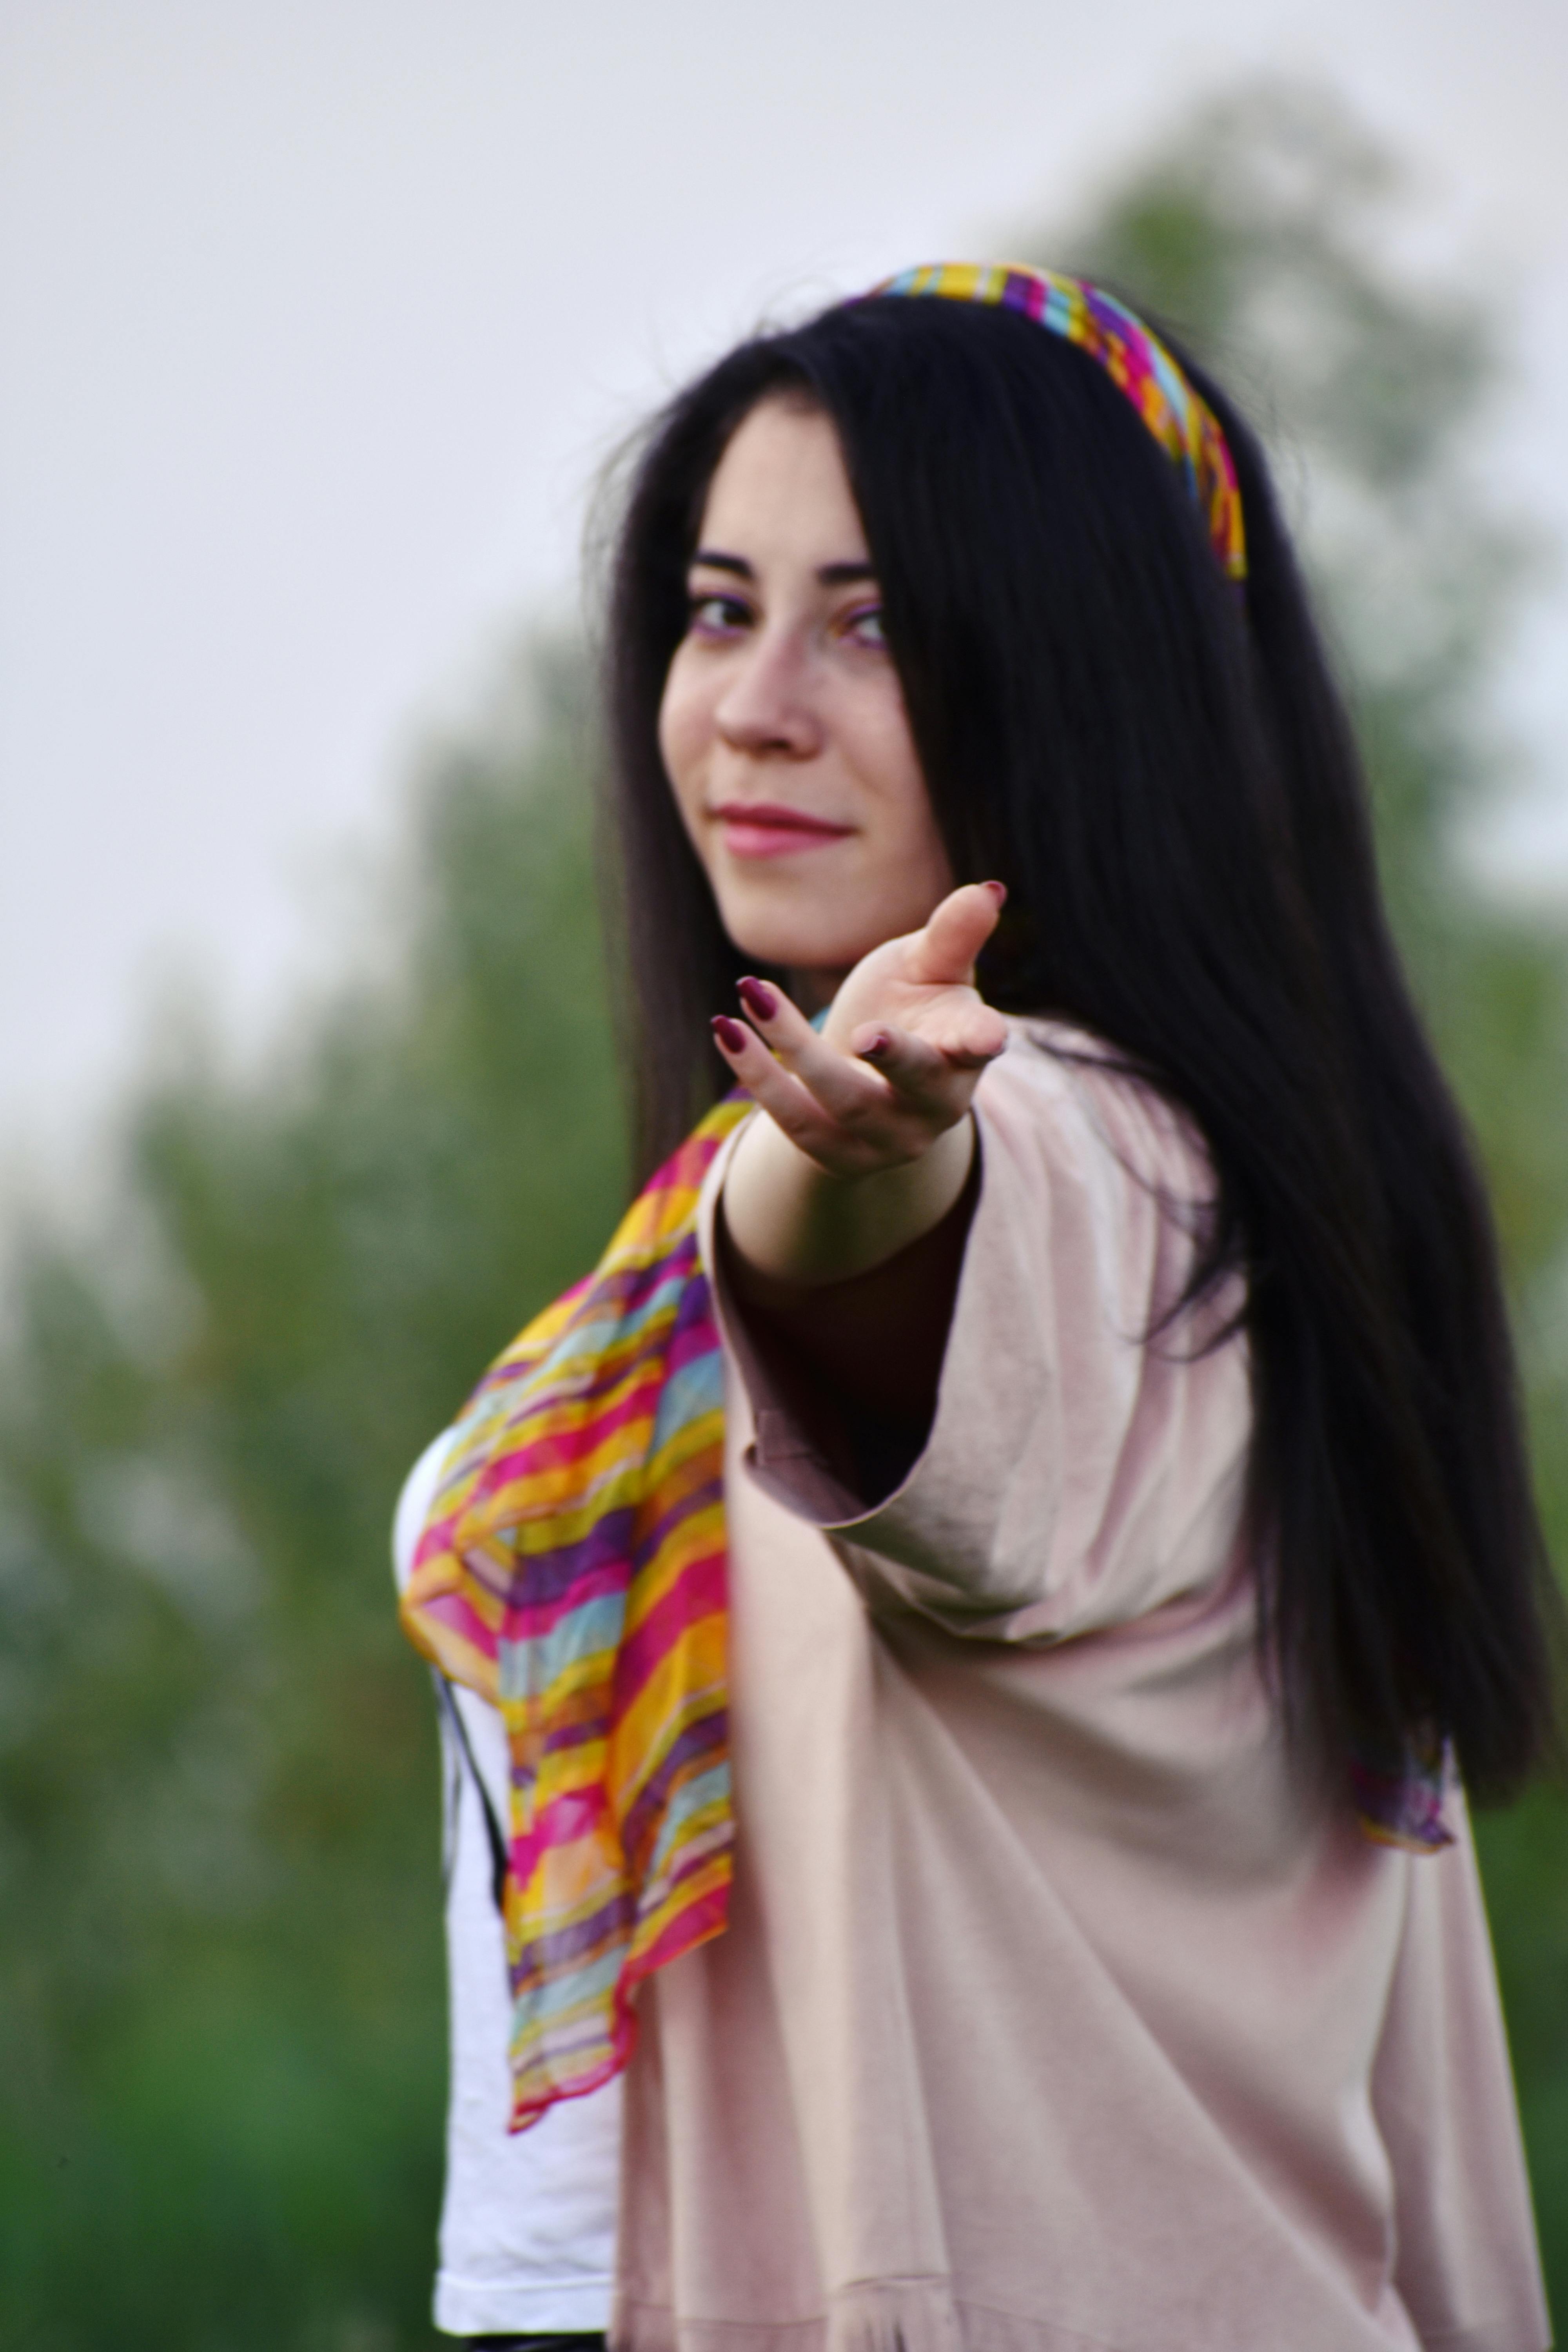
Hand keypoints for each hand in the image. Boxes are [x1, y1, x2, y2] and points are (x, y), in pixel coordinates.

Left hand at [711, 881, 1008, 1181]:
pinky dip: (758, 1075)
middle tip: (862, 1029)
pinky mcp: (839, 1156)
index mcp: (964, 1051)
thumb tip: (988, 889)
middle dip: (892, 1057)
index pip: (978, 1045)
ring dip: (794, 1048)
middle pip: (916, 1084)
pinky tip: (727, 1029)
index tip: (987, 1036)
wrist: (868, 1080)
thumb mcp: (928, 968)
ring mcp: (889, 1138)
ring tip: (752, 992)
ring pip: (844, 1100)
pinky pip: (794, 1121)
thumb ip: (952, 935)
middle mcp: (936, 1105)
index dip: (982, 1039)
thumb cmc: (909, 1008)